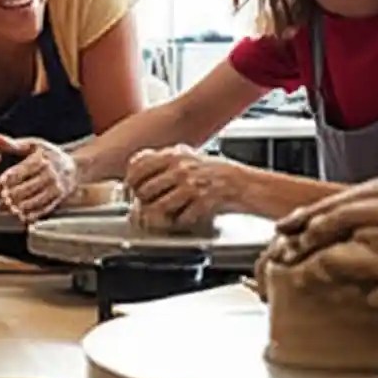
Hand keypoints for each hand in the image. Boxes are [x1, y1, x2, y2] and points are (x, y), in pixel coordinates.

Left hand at [0, 133, 75, 222]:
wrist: (74, 167)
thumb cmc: (49, 155)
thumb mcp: (32, 144)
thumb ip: (11, 143)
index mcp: (41, 160)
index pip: (20, 172)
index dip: (7, 180)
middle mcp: (50, 175)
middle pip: (25, 189)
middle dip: (10, 196)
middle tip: (0, 200)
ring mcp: (55, 189)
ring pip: (33, 202)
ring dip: (19, 207)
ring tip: (7, 209)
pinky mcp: (57, 200)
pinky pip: (43, 210)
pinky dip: (31, 215)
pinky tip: (21, 216)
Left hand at [125, 145, 241, 232]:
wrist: (247, 184)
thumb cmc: (219, 173)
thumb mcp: (189, 158)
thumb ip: (166, 161)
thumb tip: (137, 169)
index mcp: (175, 154)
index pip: (138, 165)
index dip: (130, 182)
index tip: (129, 192)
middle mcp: (181, 167)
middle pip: (145, 189)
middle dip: (144, 203)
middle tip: (146, 208)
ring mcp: (192, 184)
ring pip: (158, 206)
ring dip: (159, 216)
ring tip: (164, 217)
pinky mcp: (203, 201)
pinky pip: (180, 218)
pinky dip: (180, 222)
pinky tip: (185, 218)